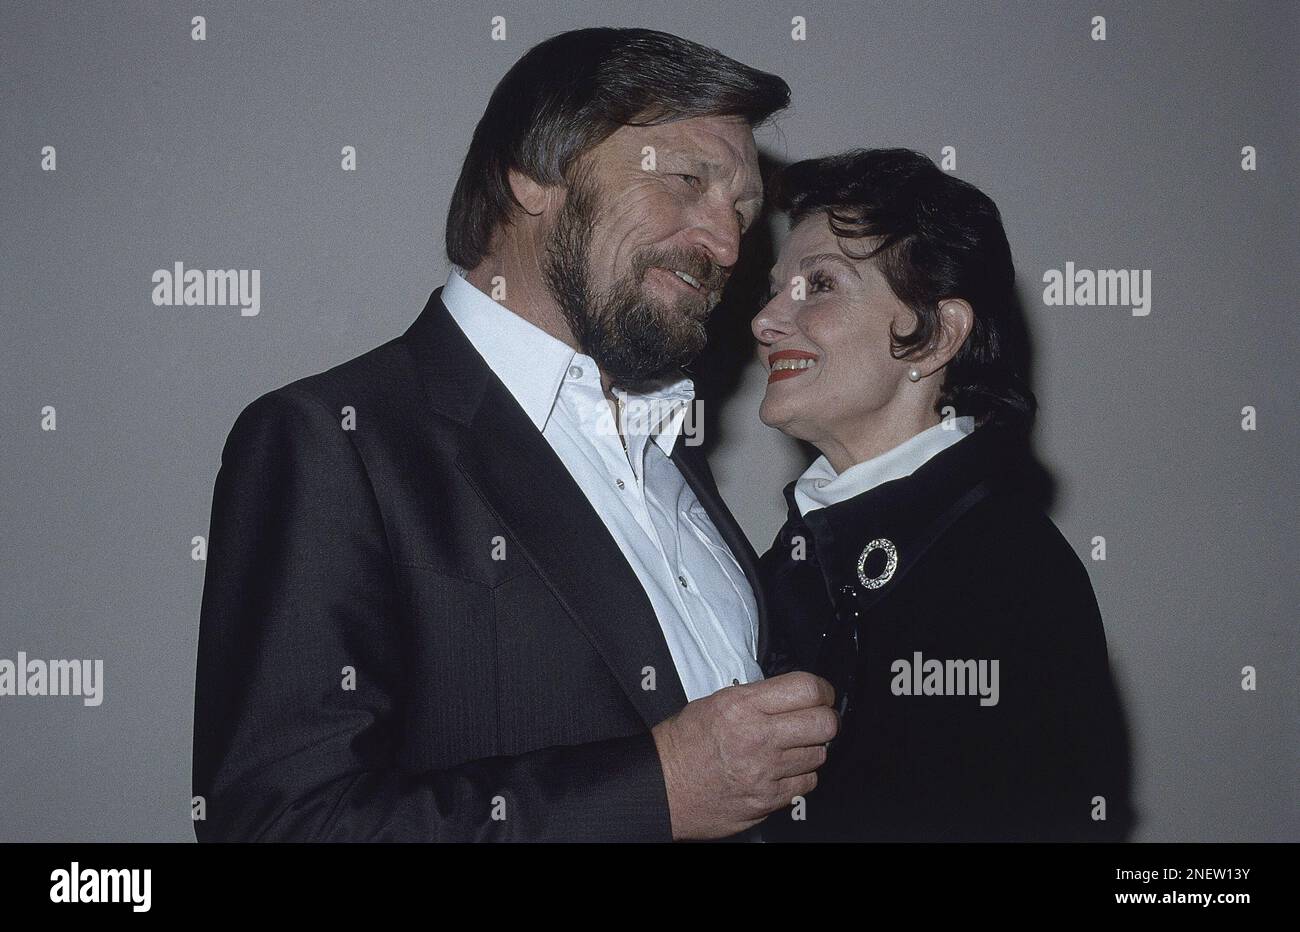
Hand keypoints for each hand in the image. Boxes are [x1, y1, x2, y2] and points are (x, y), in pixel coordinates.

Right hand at [650, 671, 837, 839]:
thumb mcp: (713, 702)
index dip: (823, 690)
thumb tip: (789, 696)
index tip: (822, 694)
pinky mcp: (768, 799)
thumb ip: (755, 697)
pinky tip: (783, 770)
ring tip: (792, 747)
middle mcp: (758, 737)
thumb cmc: (681, 746)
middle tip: (816, 720)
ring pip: (820, 755)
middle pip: (824, 723)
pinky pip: (806, 784)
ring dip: (811, 749)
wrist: (661, 788)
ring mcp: (765, 772)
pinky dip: (800, 776)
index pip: (807, 688)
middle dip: (825, 719)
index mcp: (742, 706)